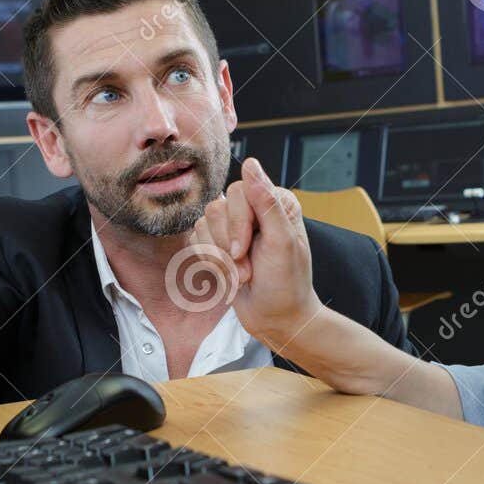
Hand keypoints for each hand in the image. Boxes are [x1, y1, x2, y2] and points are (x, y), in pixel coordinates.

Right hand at [192, 158, 322, 350]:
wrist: (276, 320)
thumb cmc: (286, 284)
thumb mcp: (281, 243)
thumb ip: (266, 203)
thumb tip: (250, 164)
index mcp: (276, 203)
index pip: (239, 192)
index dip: (236, 223)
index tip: (243, 250)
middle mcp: (255, 209)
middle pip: (218, 208)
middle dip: (227, 245)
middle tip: (246, 270)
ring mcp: (235, 227)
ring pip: (204, 224)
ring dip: (219, 257)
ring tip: (242, 276)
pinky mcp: (219, 243)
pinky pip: (197, 239)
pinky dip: (210, 262)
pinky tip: (230, 276)